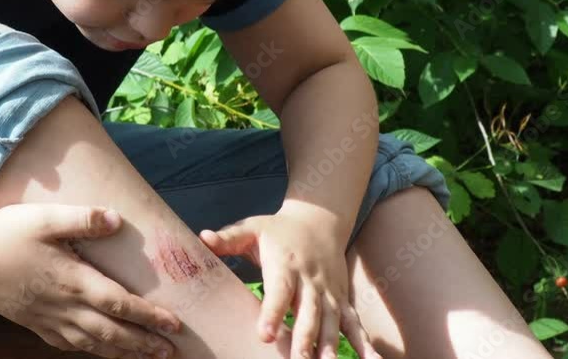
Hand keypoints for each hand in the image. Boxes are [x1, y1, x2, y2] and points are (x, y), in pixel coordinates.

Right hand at [0, 204, 181, 358]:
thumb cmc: (8, 234)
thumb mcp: (46, 218)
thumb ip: (83, 219)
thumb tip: (117, 220)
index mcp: (73, 280)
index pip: (119, 303)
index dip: (149, 316)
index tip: (175, 325)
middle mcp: (64, 306)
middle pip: (111, 332)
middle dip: (143, 343)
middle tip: (171, 352)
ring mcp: (48, 319)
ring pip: (92, 344)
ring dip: (121, 352)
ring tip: (144, 358)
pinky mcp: (34, 323)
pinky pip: (67, 344)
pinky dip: (89, 351)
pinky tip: (98, 351)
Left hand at [198, 204, 381, 358]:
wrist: (318, 220)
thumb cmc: (277, 229)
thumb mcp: (251, 228)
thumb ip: (228, 237)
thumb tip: (203, 238)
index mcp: (285, 265)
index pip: (279, 292)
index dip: (272, 313)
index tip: (263, 335)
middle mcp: (310, 280)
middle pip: (308, 313)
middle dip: (303, 339)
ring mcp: (329, 292)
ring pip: (331, 322)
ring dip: (330, 346)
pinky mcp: (341, 299)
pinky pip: (354, 324)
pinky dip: (364, 344)